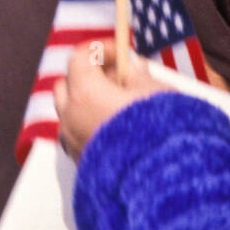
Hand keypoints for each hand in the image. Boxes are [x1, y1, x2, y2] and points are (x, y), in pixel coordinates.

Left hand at [53, 42, 166, 160]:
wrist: (161, 179)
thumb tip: (131, 67)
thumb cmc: (160, 130)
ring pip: (70, 112)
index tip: (121, 52)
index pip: (80, 58)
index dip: (100, 50)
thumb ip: (138, 74)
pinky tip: (118, 129)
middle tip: (119, 78)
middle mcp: (70, 115)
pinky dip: (90, 125)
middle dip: (90, 76)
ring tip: (120, 105)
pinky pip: (77, 134)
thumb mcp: (156, 91)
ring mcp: (72, 140)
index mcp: (84, 92)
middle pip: (68, 84)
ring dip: (88, 103)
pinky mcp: (79, 161)